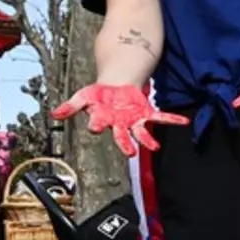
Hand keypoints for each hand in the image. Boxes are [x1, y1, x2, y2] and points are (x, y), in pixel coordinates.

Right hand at [53, 80, 186, 158]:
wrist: (114, 86)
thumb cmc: (98, 95)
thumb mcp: (83, 96)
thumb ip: (71, 106)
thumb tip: (55, 114)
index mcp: (102, 119)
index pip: (97, 124)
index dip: (96, 125)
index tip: (94, 127)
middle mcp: (118, 124)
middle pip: (121, 137)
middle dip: (124, 144)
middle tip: (129, 153)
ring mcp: (133, 121)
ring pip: (140, 133)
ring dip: (147, 140)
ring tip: (154, 147)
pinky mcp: (145, 113)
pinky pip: (160, 118)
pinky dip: (172, 120)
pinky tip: (184, 122)